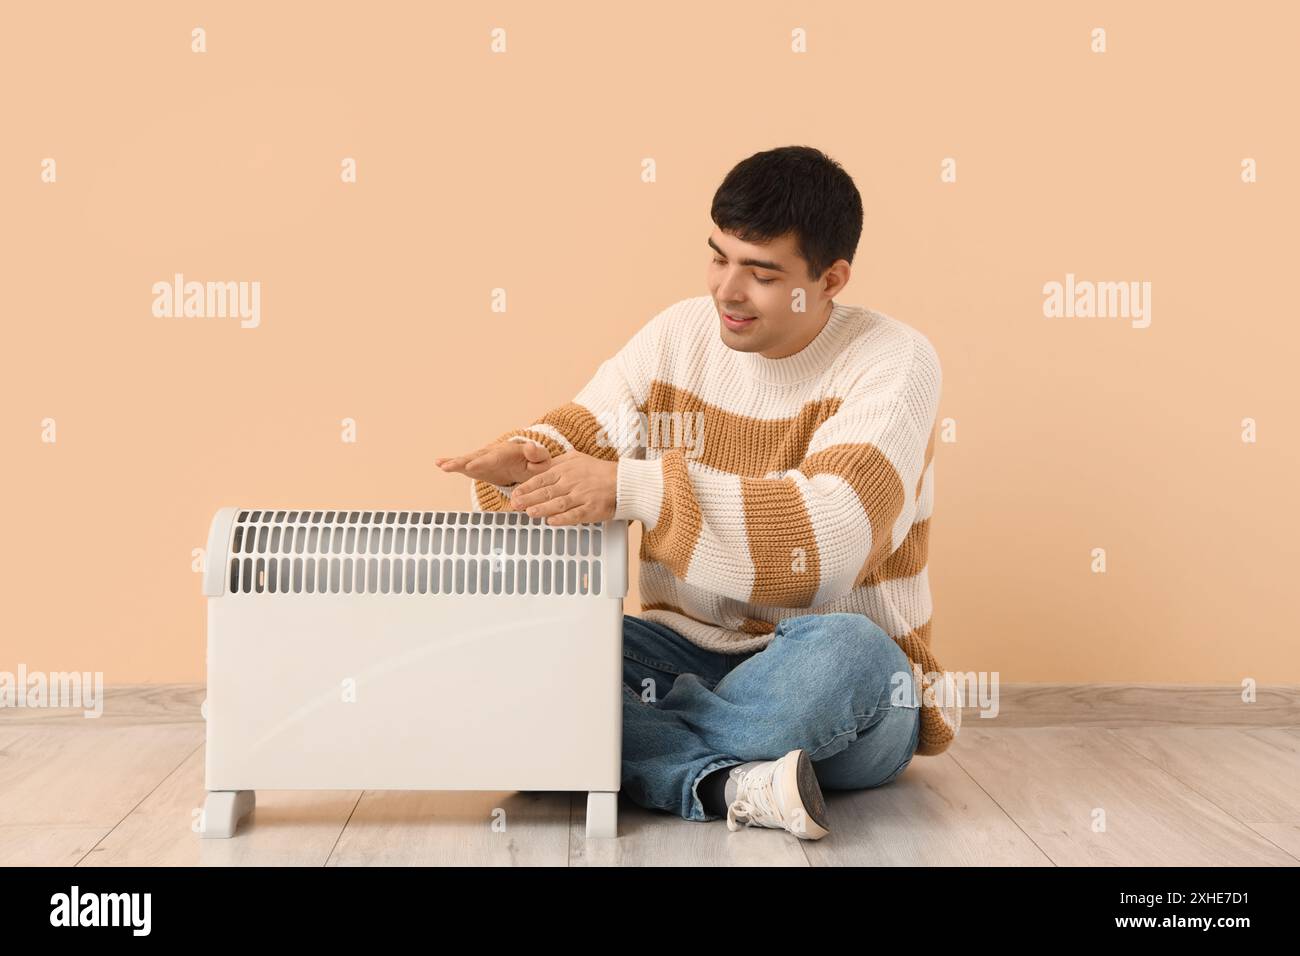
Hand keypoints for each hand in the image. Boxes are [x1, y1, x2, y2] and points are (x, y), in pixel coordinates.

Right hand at [435, 439, 551, 485]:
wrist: (527, 463)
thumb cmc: (536, 463)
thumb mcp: (542, 460)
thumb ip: (538, 455)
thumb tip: (531, 447)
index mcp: (507, 452)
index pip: (494, 457)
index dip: (483, 462)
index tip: (471, 465)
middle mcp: (492, 453)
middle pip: (476, 457)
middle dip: (463, 462)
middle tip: (450, 466)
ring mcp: (483, 459)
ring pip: (467, 461)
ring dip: (454, 463)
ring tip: (442, 465)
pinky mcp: (477, 466)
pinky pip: (463, 465)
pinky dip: (451, 464)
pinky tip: (439, 463)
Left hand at [507, 450, 617, 524]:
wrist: (624, 481)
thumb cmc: (598, 471)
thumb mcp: (575, 458)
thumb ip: (555, 462)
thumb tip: (534, 464)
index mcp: (566, 470)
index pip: (542, 478)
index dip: (527, 487)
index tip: (515, 493)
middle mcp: (573, 482)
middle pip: (547, 491)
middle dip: (529, 498)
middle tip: (516, 505)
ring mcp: (583, 496)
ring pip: (559, 503)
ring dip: (543, 508)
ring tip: (530, 513)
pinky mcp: (592, 509)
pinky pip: (576, 515)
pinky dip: (563, 519)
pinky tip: (552, 522)